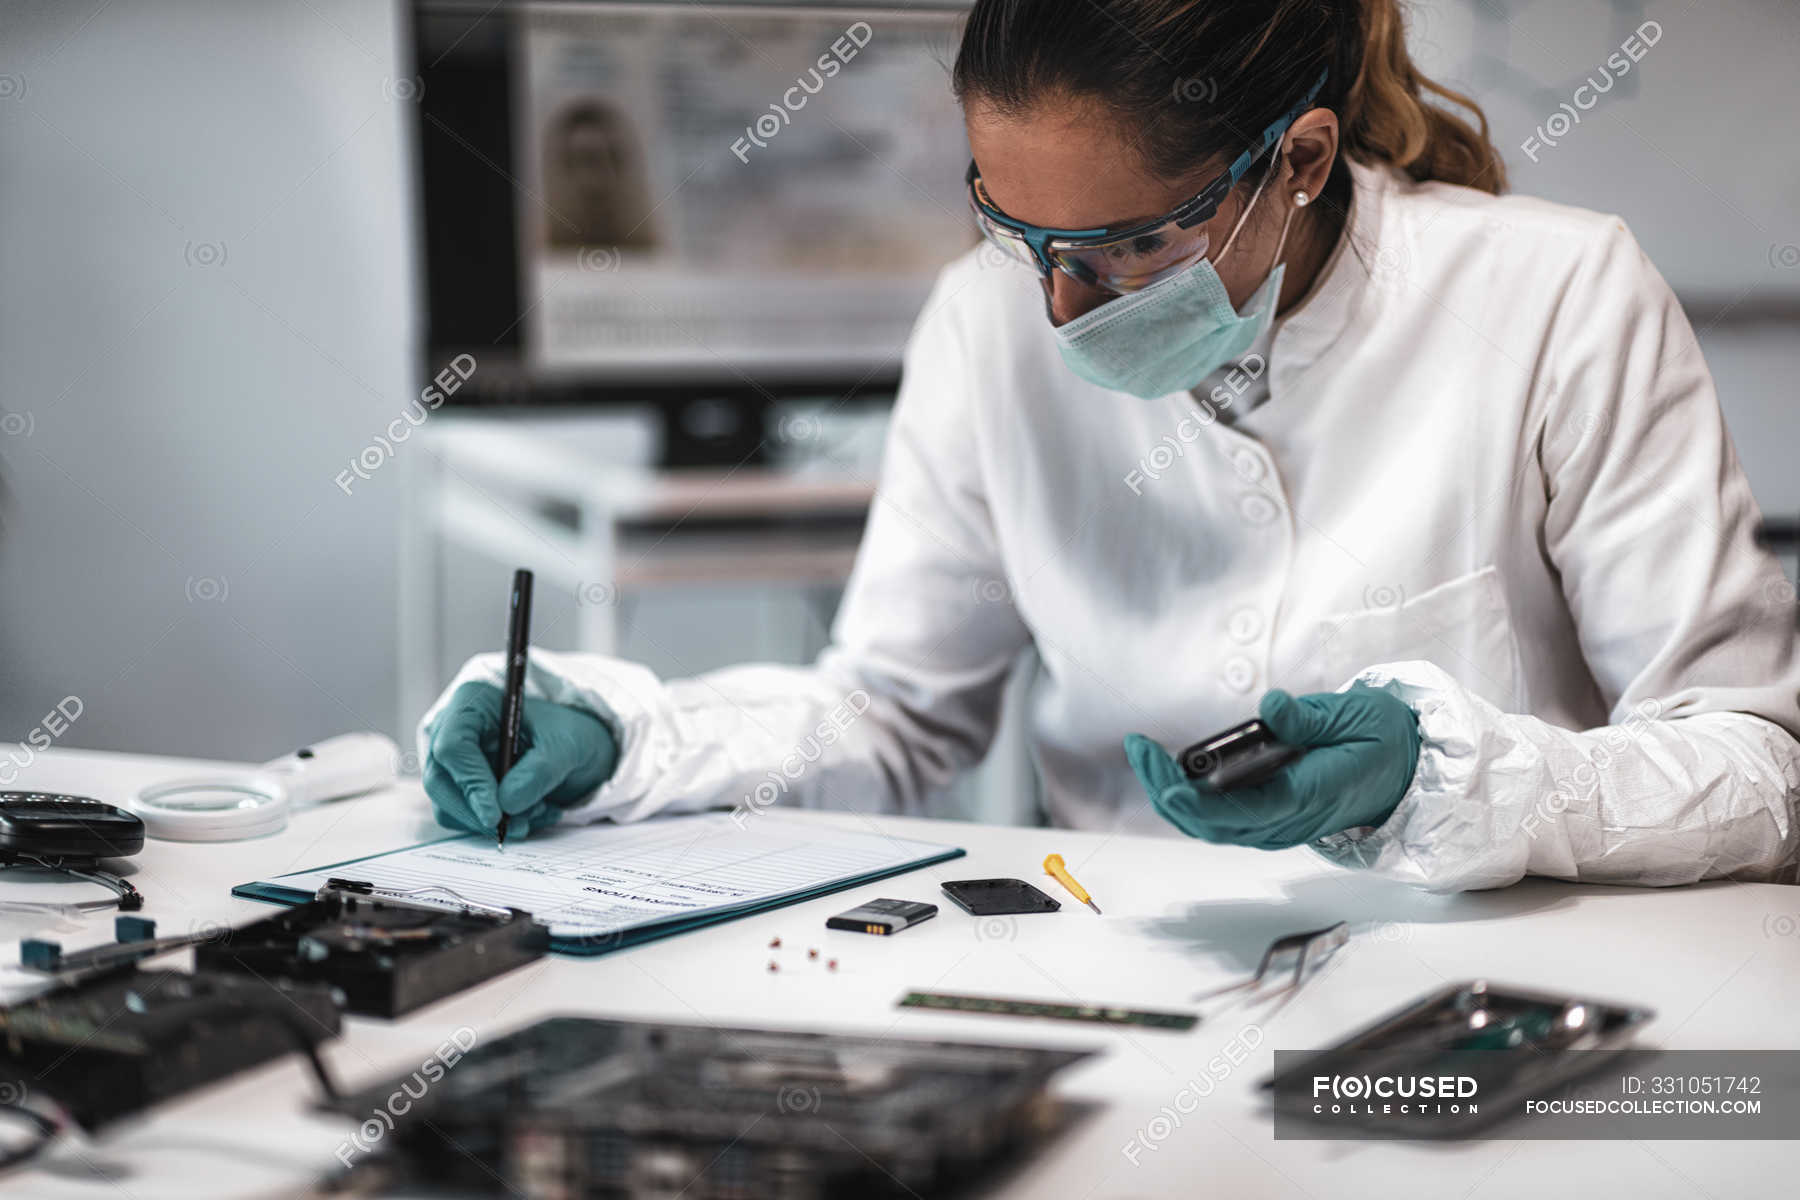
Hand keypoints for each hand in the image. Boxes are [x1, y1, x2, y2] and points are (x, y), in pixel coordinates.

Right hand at [422, 681, 619, 838]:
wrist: (578, 744)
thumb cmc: (569, 730)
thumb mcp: (565, 745)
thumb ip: (539, 771)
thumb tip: (506, 804)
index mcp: (472, 704)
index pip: (452, 746)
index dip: (470, 782)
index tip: (495, 815)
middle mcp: (454, 732)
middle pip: (440, 780)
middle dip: (478, 811)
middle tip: (517, 827)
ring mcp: (456, 762)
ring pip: (450, 805)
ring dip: (494, 821)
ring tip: (539, 812)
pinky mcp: (465, 787)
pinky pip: (467, 816)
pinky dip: (499, 824)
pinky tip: (534, 813)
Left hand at [1127, 685, 1419, 847]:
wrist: (1403, 768)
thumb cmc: (1379, 740)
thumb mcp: (1355, 716)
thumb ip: (1311, 718)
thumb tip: (1273, 707)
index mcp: (1311, 797)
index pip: (1248, 812)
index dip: (1205, 804)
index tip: (1170, 784)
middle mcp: (1289, 821)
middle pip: (1216, 824)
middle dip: (1169, 791)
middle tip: (1140, 748)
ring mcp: (1277, 826)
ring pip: (1211, 826)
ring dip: (1172, 795)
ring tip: (1145, 754)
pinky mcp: (1269, 819)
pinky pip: (1220, 819)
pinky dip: (1189, 799)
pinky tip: (1169, 769)